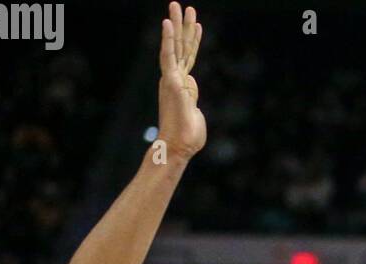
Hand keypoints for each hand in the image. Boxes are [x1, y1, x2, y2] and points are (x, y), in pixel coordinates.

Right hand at [157, 3, 204, 160]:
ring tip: (176, 5)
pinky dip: (167, 39)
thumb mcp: (196, 115)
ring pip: (174, 46)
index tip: (197, 25)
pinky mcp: (171, 81)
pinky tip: (167, 23)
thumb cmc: (189, 137)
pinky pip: (168, 56)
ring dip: (176, 24)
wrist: (179, 147)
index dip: (193, 41)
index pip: (188, 58)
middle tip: (182, 5)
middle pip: (180, 46)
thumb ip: (194, 102)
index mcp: (182, 85)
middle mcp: (175, 78)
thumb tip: (193, 96)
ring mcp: (172, 78)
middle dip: (182, 25)